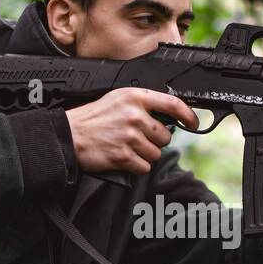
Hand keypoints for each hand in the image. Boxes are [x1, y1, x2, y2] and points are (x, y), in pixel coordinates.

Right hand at [65, 88, 199, 174]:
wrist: (69, 135)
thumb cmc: (91, 118)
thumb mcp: (117, 100)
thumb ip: (141, 104)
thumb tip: (167, 116)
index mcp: (135, 97)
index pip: (172, 103)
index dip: (188, 115)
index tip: (193, 123)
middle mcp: (135, 115)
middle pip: (165, 136)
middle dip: (154, 141)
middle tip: (136, 138)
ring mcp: (130, 136)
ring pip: (156, 153)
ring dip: (144, 155)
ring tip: (125, 147)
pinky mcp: (124, 156)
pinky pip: (144, 166)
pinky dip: (136, 166)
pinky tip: (122, 157)